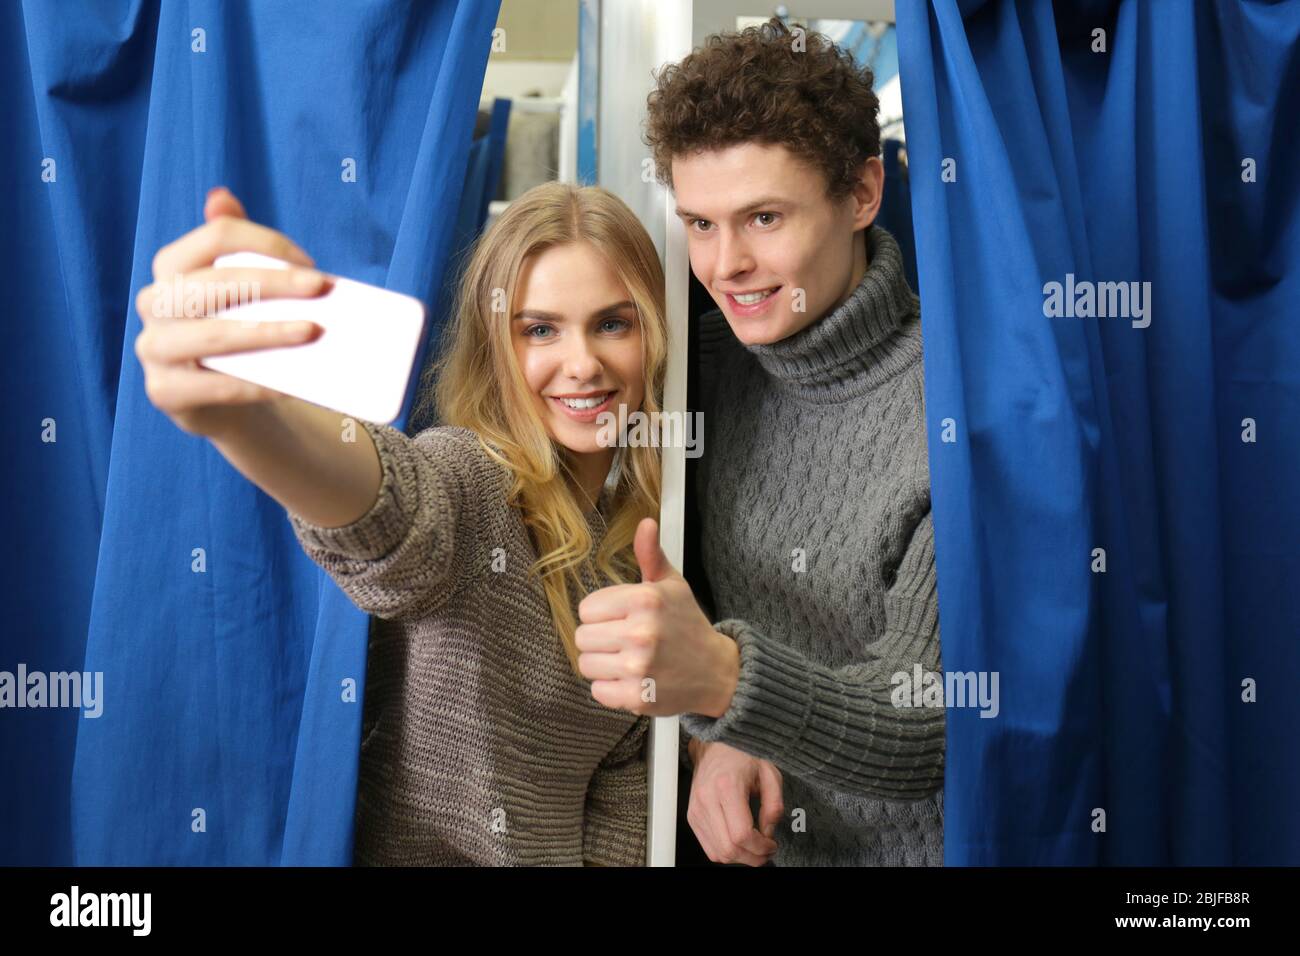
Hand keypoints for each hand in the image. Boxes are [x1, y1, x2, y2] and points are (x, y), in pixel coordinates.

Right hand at [134, 186, 330, 437]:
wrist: (224, 401)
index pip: (217, 236)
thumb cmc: (239, 330)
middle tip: (323, 289)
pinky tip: (292, 382)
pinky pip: (215, 386)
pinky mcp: (164, 392)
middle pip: (217, 283)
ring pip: (214, 335)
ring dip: (269, 333)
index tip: (312, 266)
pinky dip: (257, 384)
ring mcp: (153, 348)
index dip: (268, 244)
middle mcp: (154, 302)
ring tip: (312, 332)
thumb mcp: (241, 289)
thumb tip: (221, 195)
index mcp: (172, 266)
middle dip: (275, 283)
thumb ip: (238, 247)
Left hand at [576, 518, 739, 716]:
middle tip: (624, 642)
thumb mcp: (672, 585)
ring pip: (586, 664)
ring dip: (603, 665)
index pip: (587, 608)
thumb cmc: (687, 625)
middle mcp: (641, 632)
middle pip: (582, 637)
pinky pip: (598, 691)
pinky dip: (611, 689)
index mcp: (645, 599)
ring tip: (628, 661)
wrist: (716, 671)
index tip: (622, 619)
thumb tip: (645, 523)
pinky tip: (632, 680)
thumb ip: (651, 555)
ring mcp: (639, 668)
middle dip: (600, 639)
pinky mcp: (638, 697)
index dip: (602, 614)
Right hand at [687, 739, 782, 865]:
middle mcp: (707, 800)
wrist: (713, 747)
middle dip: (753, 857)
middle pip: (729, 849)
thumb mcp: (769, 773)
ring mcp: (696, 810)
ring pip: (718, 853)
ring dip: (740, 858)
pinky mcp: (692, 817)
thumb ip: (774, 805)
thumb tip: (768, 833)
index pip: (741, 834)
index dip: (761, 847)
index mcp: (727, 786)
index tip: (772, 844)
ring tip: (755, 848)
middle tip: (767, 851)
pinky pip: (710, 848)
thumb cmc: (742, 756)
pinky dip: (727, 852)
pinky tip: (740, 843)